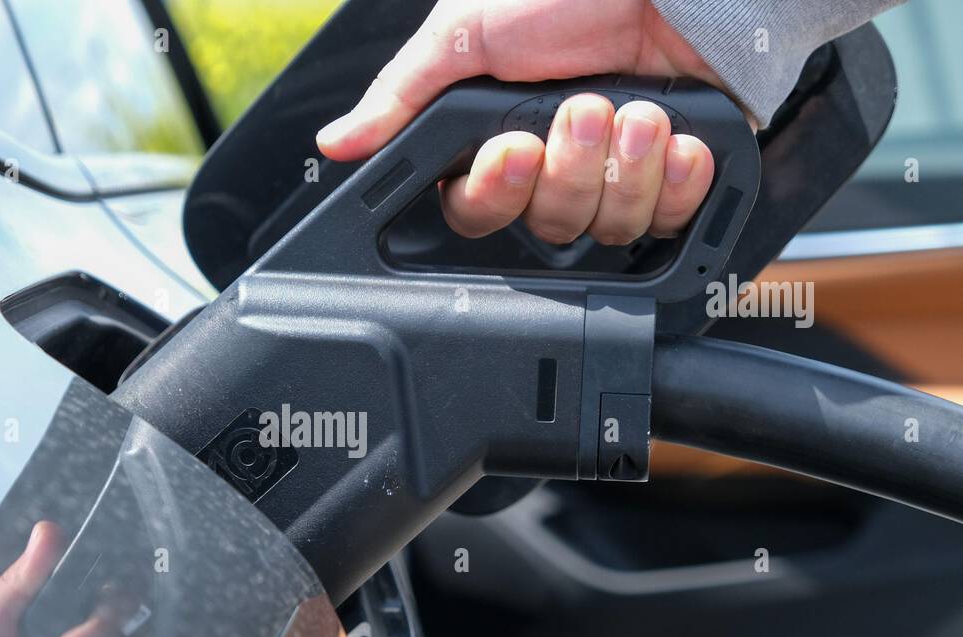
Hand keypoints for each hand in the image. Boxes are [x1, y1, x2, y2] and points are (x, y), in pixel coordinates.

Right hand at [317, 0, 735, 244]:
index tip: (514, 151)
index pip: (477, 211)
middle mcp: (555, 162)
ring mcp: (616, 171)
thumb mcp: (467, 32)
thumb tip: (337, 144)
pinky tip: (676, 136)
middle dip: (569, 171)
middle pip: (545, 227)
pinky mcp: (675, 176)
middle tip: (585, 109)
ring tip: (638, 110)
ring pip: (605, 228)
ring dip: (622, 168)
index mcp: (499, 135)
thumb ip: (403, 96)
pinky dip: (673, 179)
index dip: (496, 193)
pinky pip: (668, 219)